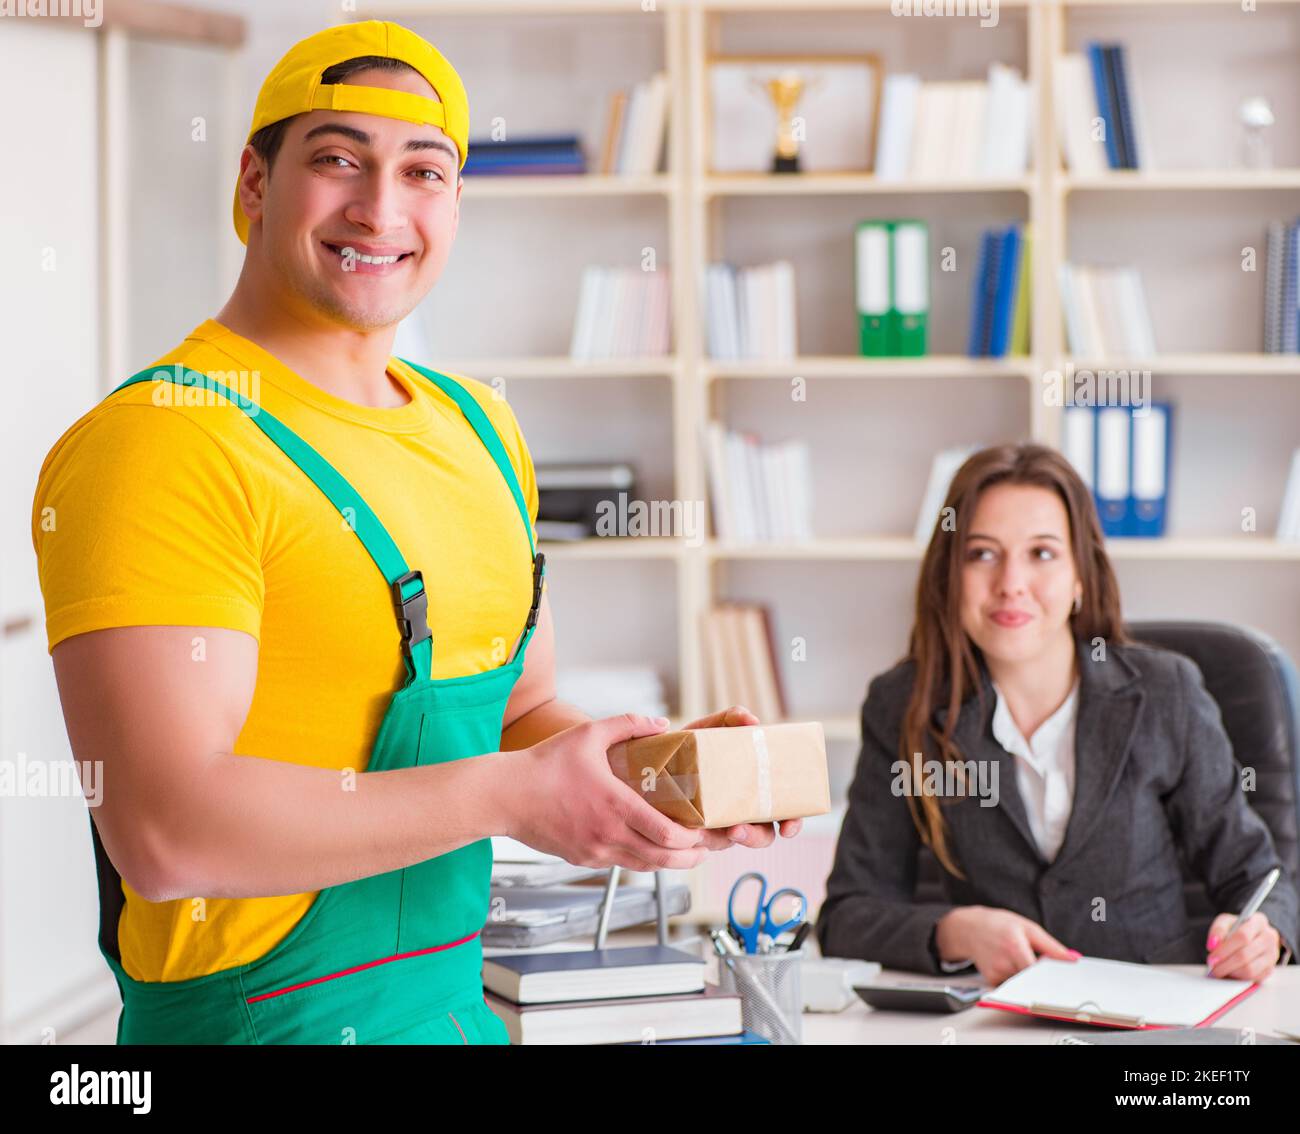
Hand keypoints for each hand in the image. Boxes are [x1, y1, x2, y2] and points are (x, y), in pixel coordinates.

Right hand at [500, 713, 735, 870]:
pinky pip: (620, 864)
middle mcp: (608, 834)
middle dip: (690, 857)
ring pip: (643, 866)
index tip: (704, 831)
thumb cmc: (545, 764)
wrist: (505, 796)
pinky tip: (648, 848)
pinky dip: (640, 860)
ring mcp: (595, 851)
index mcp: (615, 804)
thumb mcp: (588, 735)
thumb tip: (662, 723)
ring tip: (685, 853)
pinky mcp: (582, 858)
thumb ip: (628, 724)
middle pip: (662, 859)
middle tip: (705, 850)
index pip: (666, 833)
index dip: (692, 839)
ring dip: (668, 862)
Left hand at [680, 704, 803, 848]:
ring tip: (730, 830)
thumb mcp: (709, 729)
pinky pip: (705, 842)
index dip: (792, 822)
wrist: (646, 756)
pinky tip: (701, 830)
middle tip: (747, 829)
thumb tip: (752, 720)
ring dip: (735, 839)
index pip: (781, 811)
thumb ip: (730, 719)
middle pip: (763, 834)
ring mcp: (716, 823)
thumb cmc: (686, 745)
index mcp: (751, 789)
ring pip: (734, 842)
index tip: (789, 827)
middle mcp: (738, 810)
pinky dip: (707, 838)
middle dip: (760, 836)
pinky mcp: (693, 829)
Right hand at [935, 906, 1079, 985]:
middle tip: (1046, 969)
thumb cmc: (998, 924)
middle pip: (1034, 980)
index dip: (1053, 978)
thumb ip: (1051, 945)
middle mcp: (1004, 962)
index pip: (1039, 971)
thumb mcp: (1027, 926)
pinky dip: (1017, 977)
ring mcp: (996, 973)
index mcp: (1014, 946)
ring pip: (1024, 983)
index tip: (1064, 981)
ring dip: (1029, 976)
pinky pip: (1013, 984)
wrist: (968, 928)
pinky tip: (1009, 964)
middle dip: (1043, 976)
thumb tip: (1072, 959)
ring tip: (1020, 958)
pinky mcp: (991, 980)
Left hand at [1206, 912, 1280, 981]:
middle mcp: (1269, 938)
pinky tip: (1230, 974)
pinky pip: (1254, 978)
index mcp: (1258, 922)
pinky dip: (1240, 979)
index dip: (1225, 949)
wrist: (1252, 935)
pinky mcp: (1271, 968)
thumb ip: (1218, 930)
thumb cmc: (1237, 927)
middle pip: (1245, 955)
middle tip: (1213, 969)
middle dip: (1225, 964)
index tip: (1212, 958)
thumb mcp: (1225, 921)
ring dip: (1232, 973)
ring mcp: (1272, 955)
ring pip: (1250, 969)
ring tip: (1220, 971)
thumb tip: (1213, 945)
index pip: (1242, 936)